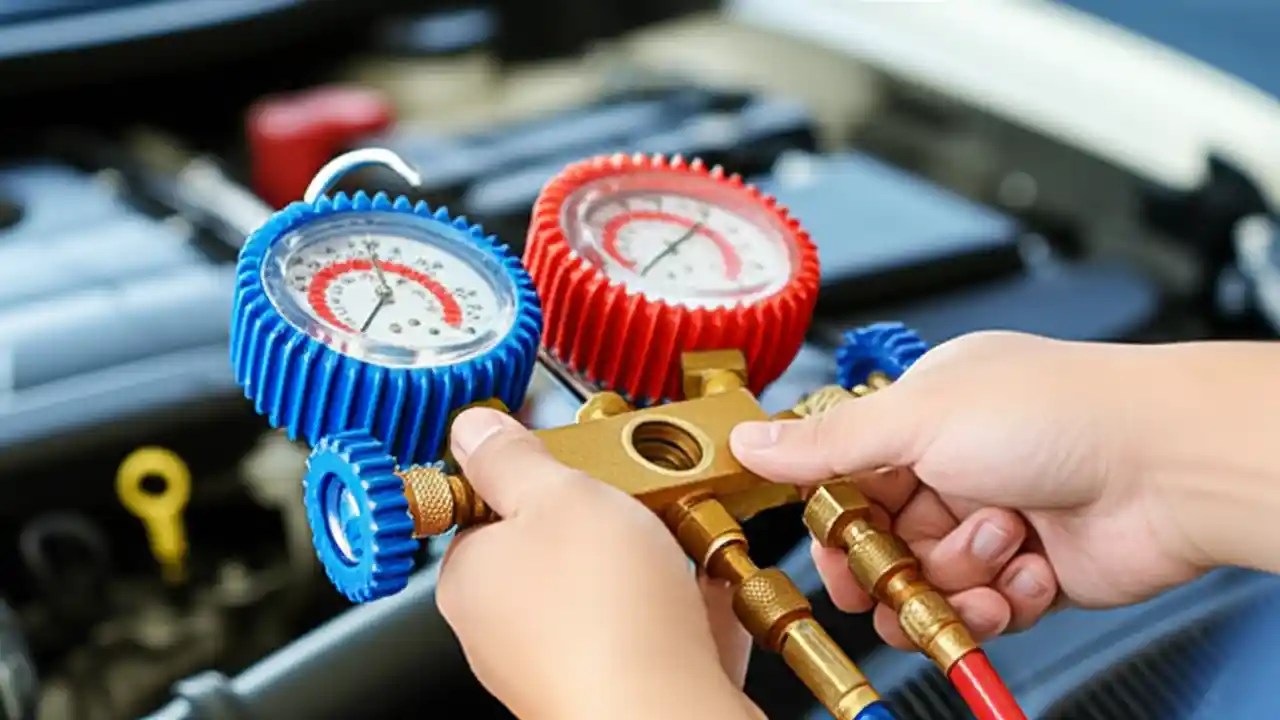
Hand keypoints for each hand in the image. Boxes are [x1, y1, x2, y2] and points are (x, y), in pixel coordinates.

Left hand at [437, 408, 758, 719]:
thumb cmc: (606, 623)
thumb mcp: (558, 495)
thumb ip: (514, 457)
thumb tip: (475, 427)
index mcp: (474, 576)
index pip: (491, 506)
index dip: (540, 473)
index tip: (579, 458)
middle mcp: (509, 627)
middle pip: (558, 544)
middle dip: (611, 514)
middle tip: (644, 493)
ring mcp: (564, 661)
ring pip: (613, 590)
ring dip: (655, 560)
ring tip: (688, 539)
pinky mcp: (618, 687)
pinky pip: (655, 631)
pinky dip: (685, 608)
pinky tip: (712, 591)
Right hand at [730, 331, 1229, 650]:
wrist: (1169, 466)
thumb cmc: (1062, 412)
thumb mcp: (918, 417)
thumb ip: (826, 442)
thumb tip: (750, 440)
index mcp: (922, 413)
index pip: (846, 478)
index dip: (837, 520)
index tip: (837, 542)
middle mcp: (954, 464)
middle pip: (883, 541)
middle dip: (895, 562)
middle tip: (901, 565)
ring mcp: (992, 518)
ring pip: (930, 582)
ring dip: (957, 578)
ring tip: (996, 547)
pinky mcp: (1029, 570)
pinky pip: (982, 608)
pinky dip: (1001, 598)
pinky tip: (1028, 567)